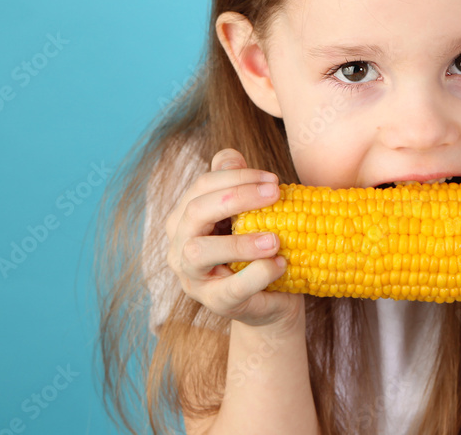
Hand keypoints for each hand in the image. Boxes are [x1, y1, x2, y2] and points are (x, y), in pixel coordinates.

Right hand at [164, 148, 303, 328]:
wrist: (272, 296)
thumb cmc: (256, 245)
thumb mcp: (249, 212)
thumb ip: (236, 182)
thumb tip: (230, 157)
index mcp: (186, 216)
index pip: (202, 185)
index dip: (237, 177)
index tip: (273, 179)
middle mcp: (180, 244)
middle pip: (195, 211)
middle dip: (237, 198)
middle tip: (276, 194)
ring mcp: (193, 276)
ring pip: (199, 251)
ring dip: (240, 242)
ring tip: (275, 240)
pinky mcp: (214, 302)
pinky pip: (231, 287)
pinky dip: (257, 274)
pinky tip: (280, 264)